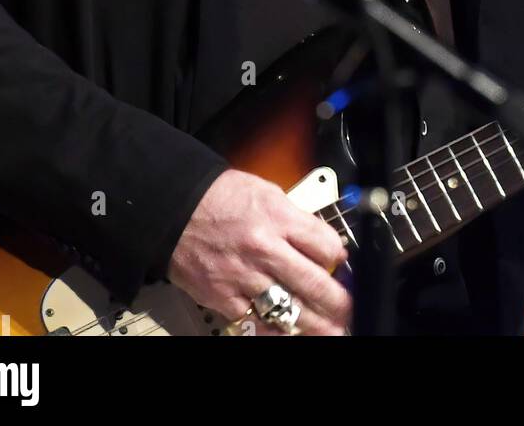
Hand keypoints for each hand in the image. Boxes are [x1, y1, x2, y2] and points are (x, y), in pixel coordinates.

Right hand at [167, 169, 350, 334]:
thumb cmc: (220, 198)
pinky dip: (273, 328)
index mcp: (278, 218)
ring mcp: (245, 277)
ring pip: (289, 309)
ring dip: (313, 324)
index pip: (324, 245)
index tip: (340, 263)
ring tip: (330, 331)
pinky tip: (286, 331)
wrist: (175, 209)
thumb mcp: (266, 193)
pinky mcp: (225, 298)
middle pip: (314, 283)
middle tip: (348, 310)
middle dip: (338, 302)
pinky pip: (257, 321)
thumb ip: (294, 218)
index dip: (337, 257)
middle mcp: (265, 249)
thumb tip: (319, 240)